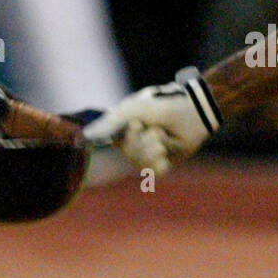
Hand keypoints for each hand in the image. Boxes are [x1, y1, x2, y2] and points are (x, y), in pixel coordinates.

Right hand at [82, 67, 221, 176]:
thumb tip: (85, 135)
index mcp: (124, 129)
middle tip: (156, 130)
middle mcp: (134, 143)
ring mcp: (149, 155)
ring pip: (142, 162)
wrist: (193, 111)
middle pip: (129, 153)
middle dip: (142, 141)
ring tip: (164, 136)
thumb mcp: (133, 110)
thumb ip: (109, 122)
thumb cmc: (163, 106)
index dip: (127, 136)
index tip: (138, 124)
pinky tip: (167, 151)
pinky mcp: (164, 163)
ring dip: (154, 147)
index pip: (112, 142)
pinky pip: (156, 171)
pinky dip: (163, 159)